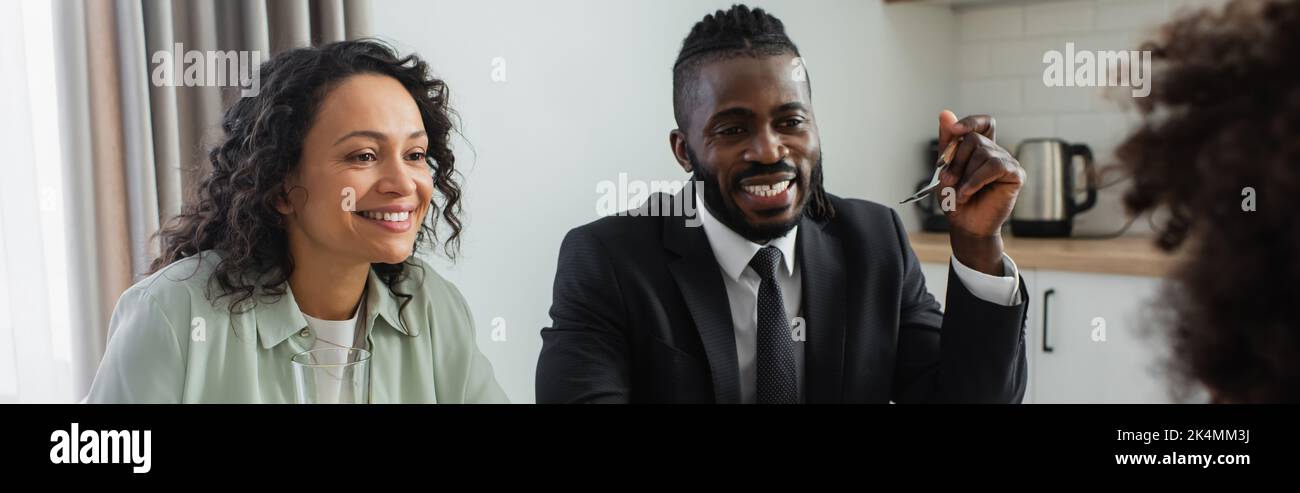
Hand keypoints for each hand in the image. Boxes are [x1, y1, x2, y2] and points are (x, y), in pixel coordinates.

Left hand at [936, 110, 1024, 275]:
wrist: (965, 225)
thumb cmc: (955, 199)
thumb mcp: (945, 168)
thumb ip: (947, 143)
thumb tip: (945, 113)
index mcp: (981, 147)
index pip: (983, 123)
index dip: (971, 122)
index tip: (953, 131)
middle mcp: (996, 152)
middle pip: (975, 139)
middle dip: (956, 160)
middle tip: (947, 180)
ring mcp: (1008, 162)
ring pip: (984, 153)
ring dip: (964, 175)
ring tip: (959, 192)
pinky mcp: (1015, 175)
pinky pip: (995, 166)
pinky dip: (975, 180)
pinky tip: (967, 193)